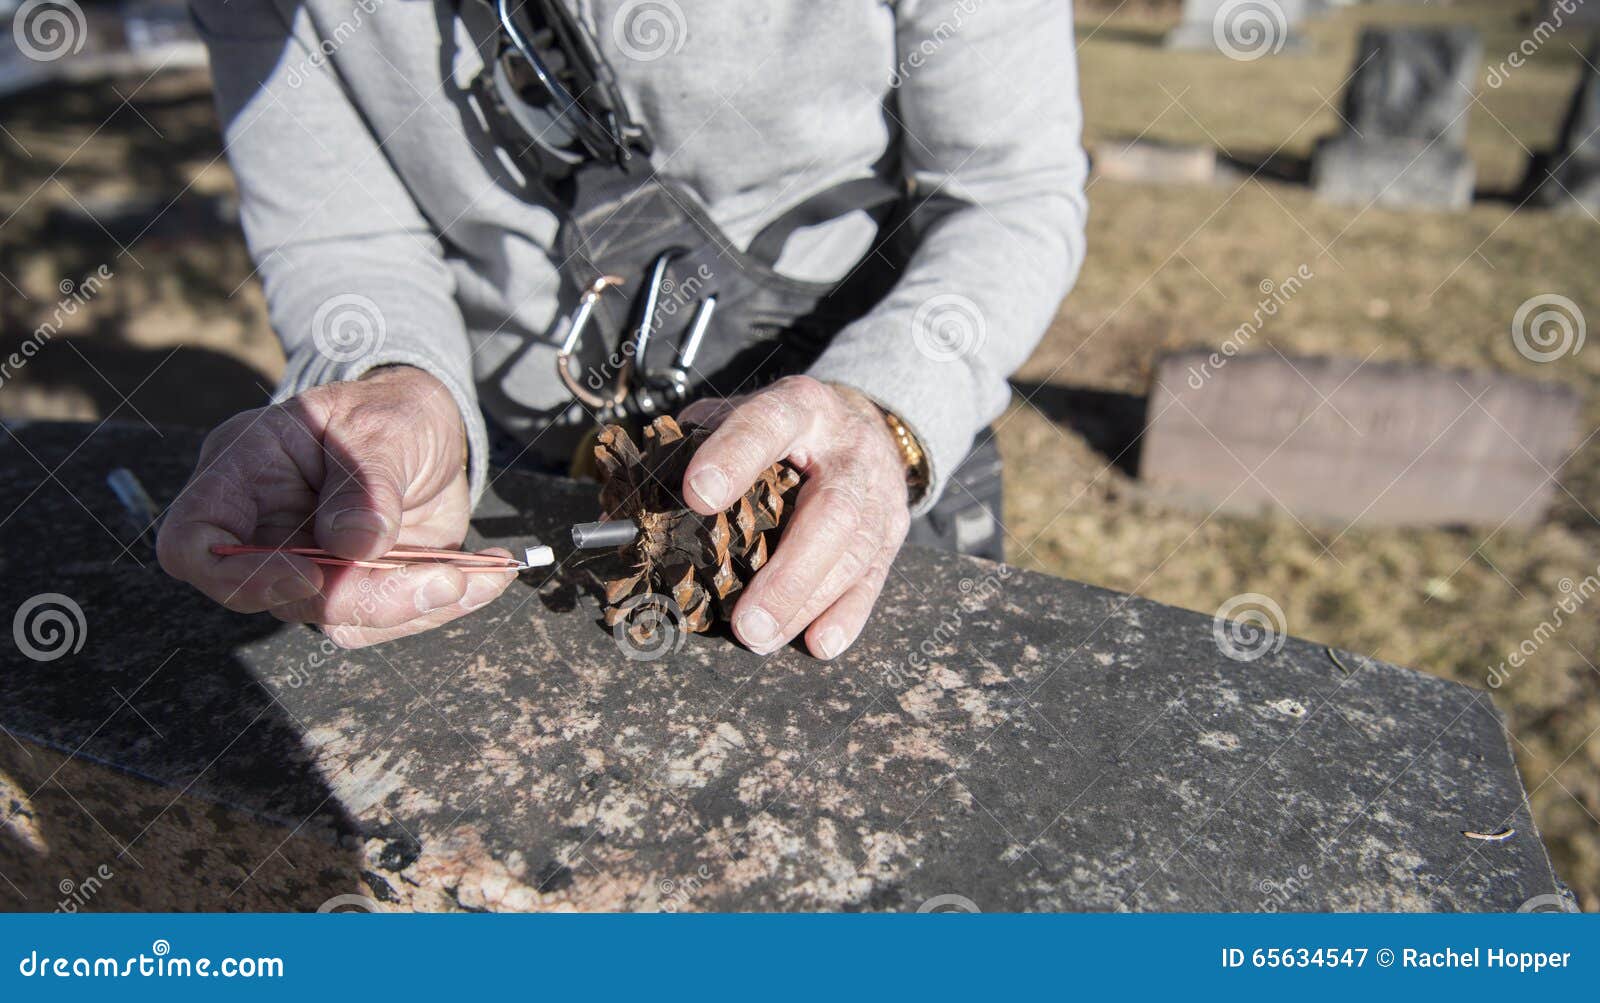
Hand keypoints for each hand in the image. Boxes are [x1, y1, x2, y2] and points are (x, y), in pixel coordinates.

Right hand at [158, 366, 514, 646]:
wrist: (431, 428)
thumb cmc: (391, 411)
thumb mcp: (383, 425)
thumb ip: (367, 480)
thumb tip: (355, 546)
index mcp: (243, 473)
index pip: (193, 542)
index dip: (239, 574)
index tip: (310, 573)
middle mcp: (265, 530)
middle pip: (282, 595)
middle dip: (368, 596)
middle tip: (447, 577)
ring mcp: (308, 564)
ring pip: (339, 618)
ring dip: (414, 605)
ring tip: (479, 572)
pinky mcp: (355, 587)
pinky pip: (385, 618)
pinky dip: (439, 605)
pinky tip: (486, 576)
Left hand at [677, 376, 910, 659]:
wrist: (865, 422)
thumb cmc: (786, 428)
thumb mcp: (748, 412)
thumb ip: (700, 441)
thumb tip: (640, 497)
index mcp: (802, 408)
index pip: (768, 424)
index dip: (734, 457)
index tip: (697, 496)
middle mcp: (849, 449)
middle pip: (832, 511)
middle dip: (788, 572)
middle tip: (745, 622)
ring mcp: (879, 493)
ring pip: (855, 553)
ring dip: (806, 603)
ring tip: (760, 638)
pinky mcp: (893, 532)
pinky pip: (874, 579)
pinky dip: (847, 615)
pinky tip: (819, 641)